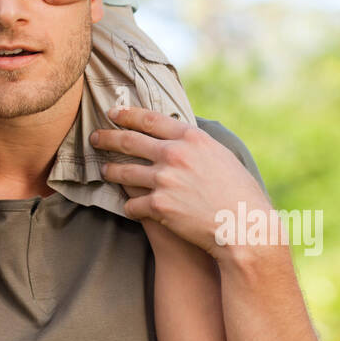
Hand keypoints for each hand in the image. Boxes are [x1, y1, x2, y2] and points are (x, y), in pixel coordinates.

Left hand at [90, 106, 273, 261]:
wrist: (244, 228)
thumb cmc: (240, 195)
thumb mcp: (222, 157)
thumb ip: (198, 146)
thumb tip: (182, 138)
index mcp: (192, 138)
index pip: (151, 120)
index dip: (128, 114)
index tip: (113, 112)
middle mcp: (175, 154)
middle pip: (129, 141)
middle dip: (108, 138)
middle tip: (95, 137)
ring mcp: (164, 179)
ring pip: (124, 173)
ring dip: (112, 172)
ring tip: (106, 172)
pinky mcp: (158, 205)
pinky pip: (132, 204)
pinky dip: (130, 207)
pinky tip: (131, 209)